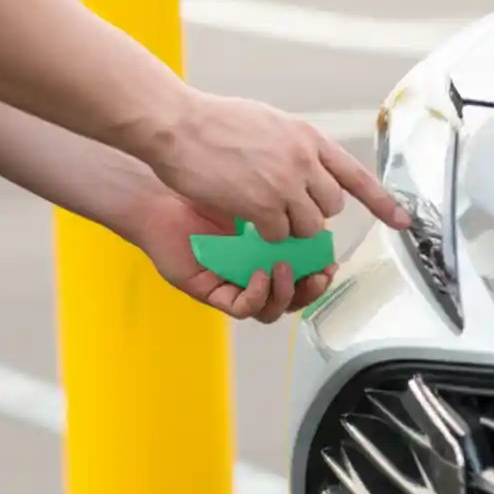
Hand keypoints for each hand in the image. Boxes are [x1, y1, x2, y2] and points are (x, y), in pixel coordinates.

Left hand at [124, 189, 336, 322]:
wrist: (162, 194)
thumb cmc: (205, 185)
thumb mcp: (257, 189)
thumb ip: (289, 201)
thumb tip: (324, 207)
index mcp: (270, 251)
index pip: (305, 272)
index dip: (322, 271)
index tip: (332, 258)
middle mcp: (254, 272)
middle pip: (295, 295)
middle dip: (312, 289)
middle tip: (321, 273)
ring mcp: (233, 284)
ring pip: (271, 308)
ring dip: (286, 293)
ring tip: (284, 268)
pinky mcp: (212, 292)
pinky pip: (241, 307)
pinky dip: (255, 295)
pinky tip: (259, 275)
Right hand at [134, 91, 411, 241]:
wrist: (178, 126)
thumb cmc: (211, 123)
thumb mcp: (266, 122)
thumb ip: (291, 145)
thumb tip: (304, 163)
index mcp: (308, 138)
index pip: (356, 175)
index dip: (382, 202)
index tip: (402, 221)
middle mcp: (304, 160)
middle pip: (330, 207)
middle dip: (312, 214)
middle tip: (284, 210)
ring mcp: (286, 184)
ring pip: (307, 227)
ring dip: (289, 228)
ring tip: (262, 215)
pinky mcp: (263, 206)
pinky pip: (279, 237)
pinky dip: (266, 236)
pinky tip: (246, 221)